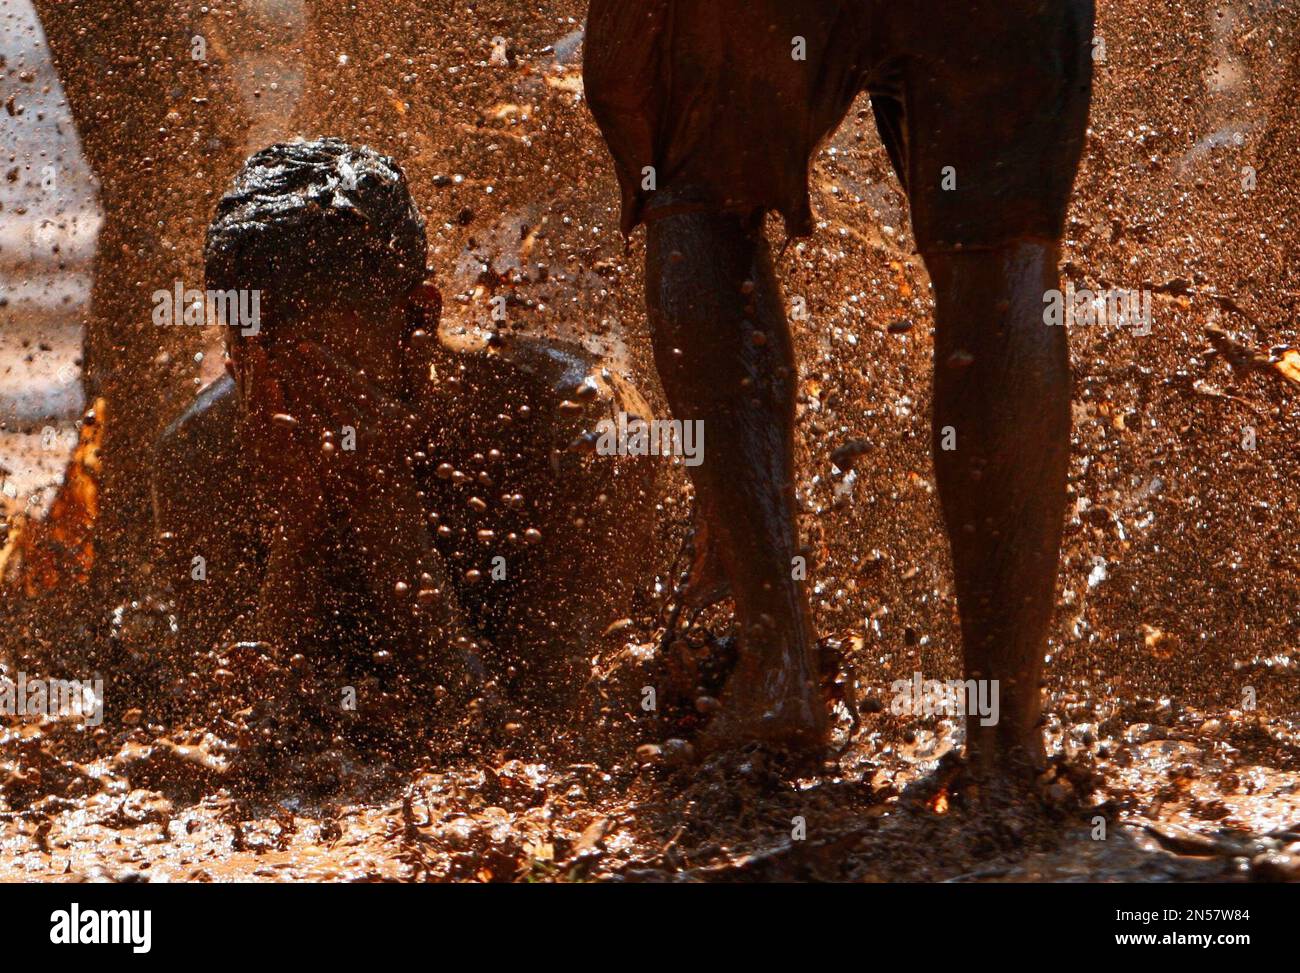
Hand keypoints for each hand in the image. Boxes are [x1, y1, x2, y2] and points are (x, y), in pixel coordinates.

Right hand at [235, 344, 325, 527]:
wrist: (301, 517)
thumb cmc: (299, 481)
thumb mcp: (290, 447)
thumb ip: (285, 423)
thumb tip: (282, 400)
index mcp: (258, 432)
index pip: (248, 393)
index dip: (245, 366)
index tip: (242, 340)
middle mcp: (255, 437)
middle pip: (248, 392)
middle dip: (248, 362)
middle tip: (249, 331)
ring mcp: (262, 445)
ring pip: (255, 402)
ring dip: (255, 373)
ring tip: (257, 348)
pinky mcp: (276, 454)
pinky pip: (271, 420)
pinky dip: (270, 399)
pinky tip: (272, 381)